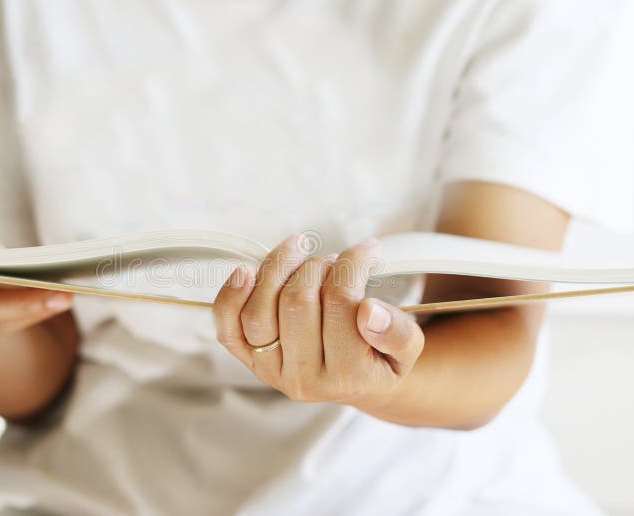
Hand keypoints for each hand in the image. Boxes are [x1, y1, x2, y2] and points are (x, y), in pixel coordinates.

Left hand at [213, 235, 423, 408]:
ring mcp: (269, 370)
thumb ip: (399, 333)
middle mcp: (303, 380)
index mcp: (348, 377)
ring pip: (260, 311)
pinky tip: (246, 270)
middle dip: (317, 266)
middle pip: (298, 303)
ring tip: (301, 253)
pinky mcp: (247, 359)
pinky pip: (227, 327)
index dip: (353, 264)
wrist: (352, 382)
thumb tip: (369, 310)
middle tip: (333, 260)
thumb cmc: (378, 357)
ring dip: (278, 268)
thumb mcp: (406, 351)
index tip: (367, 249)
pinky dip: (230, 296)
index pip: (342, 303)